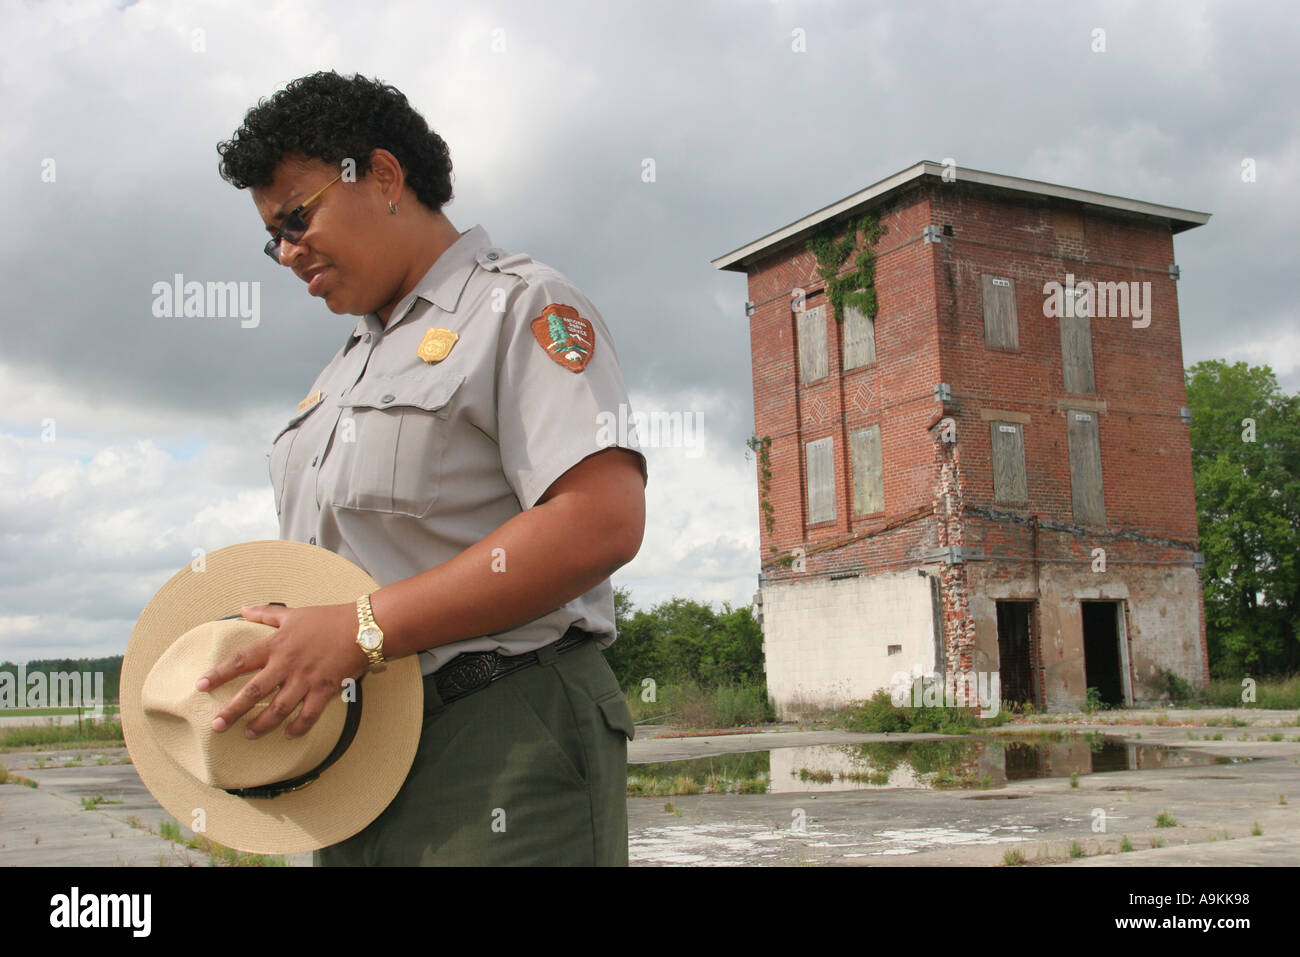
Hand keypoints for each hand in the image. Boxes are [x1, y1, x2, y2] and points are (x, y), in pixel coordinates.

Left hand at [196, 602, 368, 738]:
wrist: (362, 627)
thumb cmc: (326, 618)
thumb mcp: (293, 613)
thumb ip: (265, 613)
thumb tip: (242, 609)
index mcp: (276, 645)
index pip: (240, 661)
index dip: (218, 674)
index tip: (200, 686)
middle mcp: (287, 664)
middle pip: (254, 692)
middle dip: (233, 710)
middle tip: (217, 725)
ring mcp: (306, 679)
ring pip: (278, 709)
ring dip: (261, 724)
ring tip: (249, 734)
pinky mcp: (324, 689)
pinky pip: (308, 715)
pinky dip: (298, 727)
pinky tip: (288, 734)